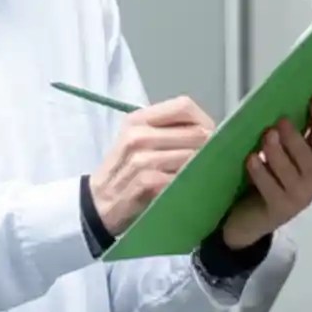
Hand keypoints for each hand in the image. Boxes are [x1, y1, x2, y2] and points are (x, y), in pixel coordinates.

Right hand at [89, 96, 214, 234]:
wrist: (99, 205)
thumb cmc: (125, 172)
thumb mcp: (138, 142)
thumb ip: (167, 131)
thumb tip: (210, 130)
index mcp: (138, 119)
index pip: (183, 106)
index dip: (203, 121)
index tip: (210, 138)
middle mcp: (138, 134)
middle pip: (195, 132)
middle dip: (210, 149)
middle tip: (212, 162)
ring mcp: (141, 159)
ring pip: (193, 156)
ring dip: (204, 169)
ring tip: (204, 177)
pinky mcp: (147, 182)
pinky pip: (184, 178)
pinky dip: (193, 184)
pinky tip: (191, 190)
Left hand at [221, 92, 311, 249]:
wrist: (251, 219)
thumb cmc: (269, 178)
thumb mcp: (283, 156)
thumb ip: (289, 136)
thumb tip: (285, 102)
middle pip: (309, 157)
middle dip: (295, 138)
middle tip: (280, 120)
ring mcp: (298, 198)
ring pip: (291, 173)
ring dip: (278, 153)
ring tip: (266, 135)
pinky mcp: (279, 210)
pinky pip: (270, 188)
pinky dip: (261, 173)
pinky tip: (251, 159)